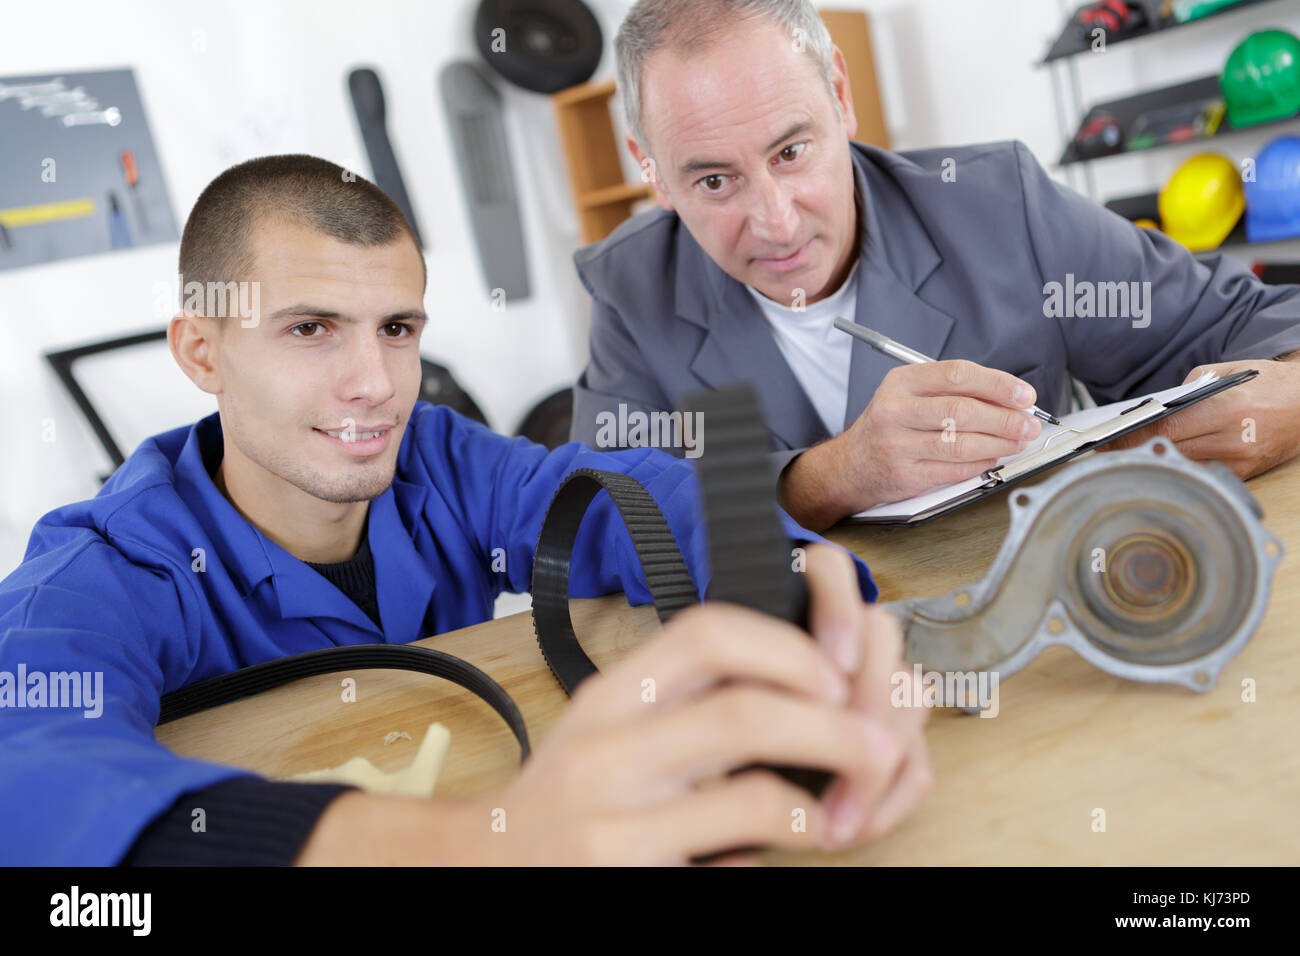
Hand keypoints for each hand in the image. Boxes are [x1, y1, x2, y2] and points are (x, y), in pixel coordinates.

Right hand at [459, 543, 931, 864]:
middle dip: (836, 725)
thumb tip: (809, 675)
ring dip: (826, 798)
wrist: (483, 866)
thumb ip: (683, 696)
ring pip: (753, 792)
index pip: (708, 633)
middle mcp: (609, 748)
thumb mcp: (608, 724)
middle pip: (745, 711)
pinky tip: (801, 841)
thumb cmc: (564, 796)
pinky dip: (787, 848)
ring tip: (854, 803)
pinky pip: (735, 861)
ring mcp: (615, 821)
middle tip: (878, 741)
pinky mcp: (628, 876)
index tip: (833, 672)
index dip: (789, 644)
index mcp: (613, 695)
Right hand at [781, 360, 1041, 529]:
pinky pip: (955, 469)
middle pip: (962, 411)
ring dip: (999, 443)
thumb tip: (1008, 398)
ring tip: (1018, 441)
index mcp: (900, 383)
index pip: (957, 375)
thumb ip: (952, 391)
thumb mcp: (909, 395)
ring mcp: (898, 445)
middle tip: (1029, 423)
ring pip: (961, 443)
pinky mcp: (906, 475)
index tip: (1023, 395)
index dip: (997, 384)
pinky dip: (982, 464)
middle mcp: (895, 411)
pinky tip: (994, 458)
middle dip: (1005, 418)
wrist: (849, 466)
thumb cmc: (888, 427)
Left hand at [1104, 357, 1299, 478]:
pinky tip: (1160, 464)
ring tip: (1126, 458)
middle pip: (1169, 448)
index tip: (1107, 441)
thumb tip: (1154, 406)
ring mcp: (1239, 461)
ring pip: (1182, 466)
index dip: (1132, 436)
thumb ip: (1190, 388)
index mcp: (1226, 409)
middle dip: (1134, 450)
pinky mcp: (1245, 474)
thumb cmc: (1271, 384)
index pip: (1166, 426)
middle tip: (1107, 452)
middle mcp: (1232, 438)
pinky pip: (1201, 474)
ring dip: (1153, 462)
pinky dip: (1179, 469)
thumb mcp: (1230, 372)